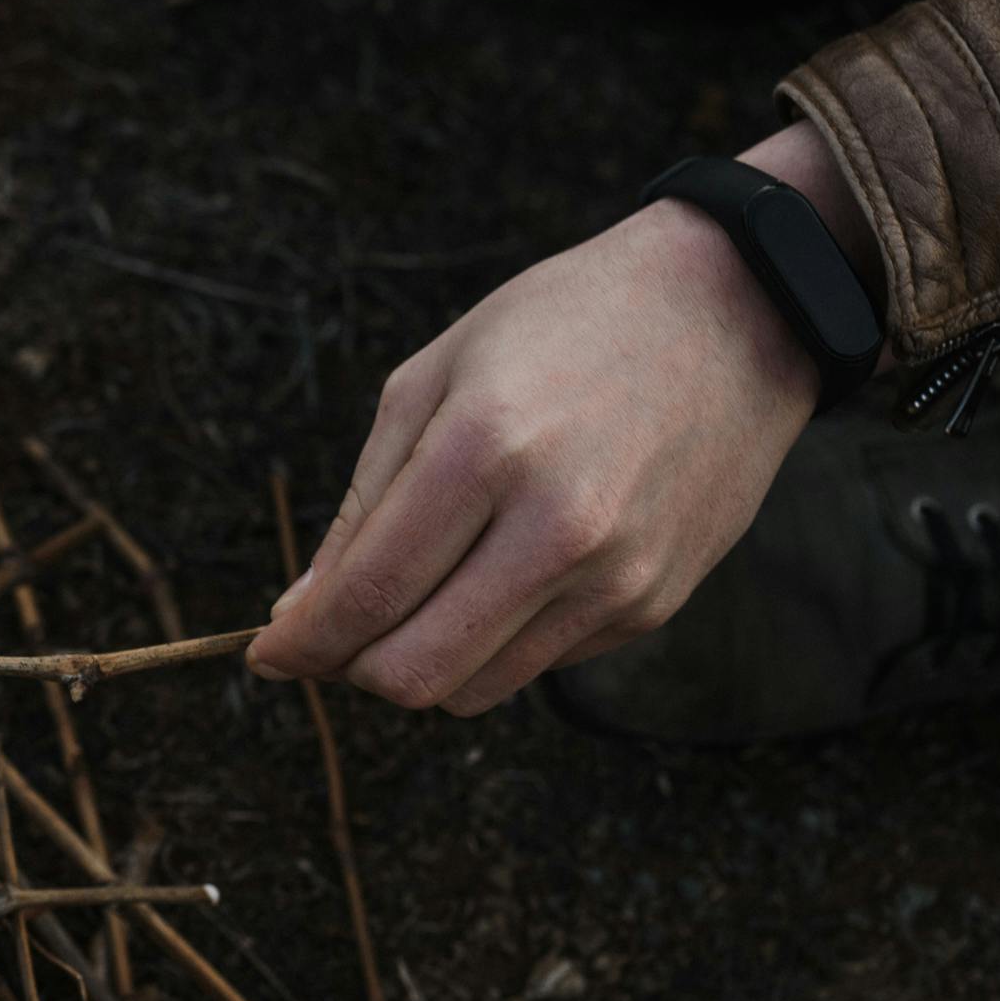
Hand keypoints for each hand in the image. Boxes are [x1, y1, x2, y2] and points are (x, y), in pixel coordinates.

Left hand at [248, 123, 872, 712]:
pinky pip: (538, 666)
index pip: (368, 596)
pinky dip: (492, 643)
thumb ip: (363, 505)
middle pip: (415, 674)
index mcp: (485, 451)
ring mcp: (616, 575)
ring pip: (474, 690)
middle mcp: (558, 526)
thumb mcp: (435, 377)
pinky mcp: (654, 603)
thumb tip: (300, 615)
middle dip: (350, 670)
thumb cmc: (563, 326)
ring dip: (420, 664)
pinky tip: (498, 576)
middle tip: (332, 635)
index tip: (265, 653)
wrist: (733, 310)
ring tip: (412, 602)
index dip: (301, 644)